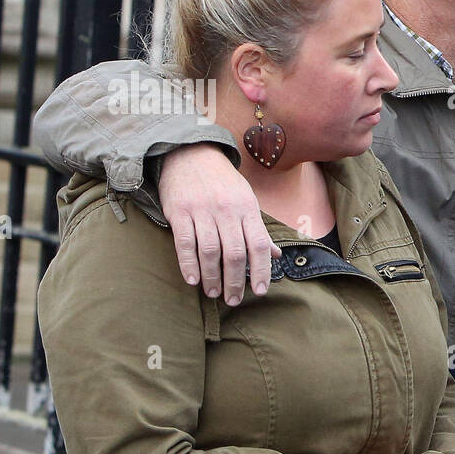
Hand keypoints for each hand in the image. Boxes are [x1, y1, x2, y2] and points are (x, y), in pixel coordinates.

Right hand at [161, 144, 278, 304]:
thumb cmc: (223, 183)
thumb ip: (258, 230)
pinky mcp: (179, 211)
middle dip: (235, 281)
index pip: (259, 245)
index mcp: (247, 209)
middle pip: (234, 253)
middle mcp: (227, 210)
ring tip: (213, 293)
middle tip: (233, 300)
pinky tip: (193, 280)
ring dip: (212, 276)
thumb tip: (274, 256)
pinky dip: (189, 264)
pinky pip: (184, 242)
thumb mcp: (247, 200)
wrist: (190, 153)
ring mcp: (202, 210)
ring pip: (210, 251)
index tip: (261, 291)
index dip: (262, 270)